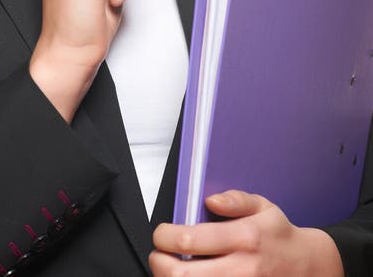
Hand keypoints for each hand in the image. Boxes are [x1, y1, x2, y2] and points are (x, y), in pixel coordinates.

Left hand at [149, 190, 343, 275]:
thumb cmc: (281, 237)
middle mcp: (242, 268)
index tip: (161, 234)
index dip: (164, 236)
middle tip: (158, 256)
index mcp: (244, 238)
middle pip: (182, 274)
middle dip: (160, 264)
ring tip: (171, 270)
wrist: (310, 269)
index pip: (189, 239)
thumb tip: (211, 199)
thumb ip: (236, 199)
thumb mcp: (264, 207)